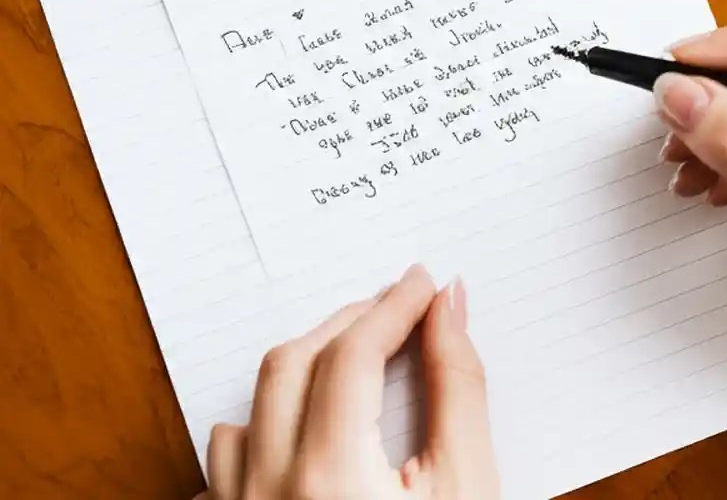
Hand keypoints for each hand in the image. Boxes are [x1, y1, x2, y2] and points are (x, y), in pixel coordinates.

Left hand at [196, 265, 498, 499]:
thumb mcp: (467, 486)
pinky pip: (223, 468)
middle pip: (291, 364)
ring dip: (300, 378)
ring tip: (352, 372)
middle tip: (396, 309)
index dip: (392, 308)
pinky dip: (260, 438)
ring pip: (246, 413)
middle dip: (347, 324)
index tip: (420, 284)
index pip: (353, 355)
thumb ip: (458, 392)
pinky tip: (302, 439)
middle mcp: (269, 491)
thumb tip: (449, 307)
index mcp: (332, 477)